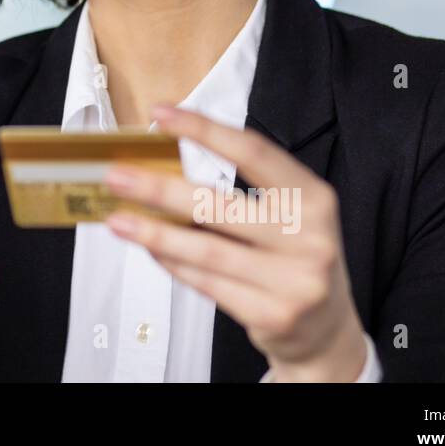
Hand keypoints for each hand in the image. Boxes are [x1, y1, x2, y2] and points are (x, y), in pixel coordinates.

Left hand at [103, 106, 367, 381]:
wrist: (328, 332)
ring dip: (155, 234)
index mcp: (314, 199)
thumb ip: (243, 196)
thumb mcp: (289, 218)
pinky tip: (150, 250)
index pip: (253, 152)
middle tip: (116, 176)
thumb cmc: (295, 259)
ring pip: (207, 251)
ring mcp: (294, 281)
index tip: (161, 113)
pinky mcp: (273, 316)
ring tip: (118, 220)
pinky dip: (174, 265)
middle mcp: (310, 238)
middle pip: (219, 205)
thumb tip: (164, 170)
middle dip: (160, 188)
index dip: (205, 130)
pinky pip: (208, 284)